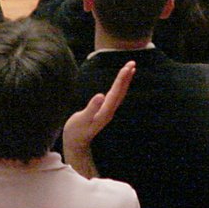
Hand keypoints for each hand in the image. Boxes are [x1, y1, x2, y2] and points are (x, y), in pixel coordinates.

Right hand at [63, 58, 133, 175]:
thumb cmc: (76, 132)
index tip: (126, 67)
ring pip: (120, 93)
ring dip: (125, 80)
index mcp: (105, 111)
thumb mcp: (81, 120)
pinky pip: (115, 96)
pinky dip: (120, 86)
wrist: (76, 144)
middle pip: (121, 91)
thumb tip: (100, 96)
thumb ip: (91, 108)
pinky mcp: (104, 111)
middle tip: (132, 62)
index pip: (115, 92)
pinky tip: (120, 82)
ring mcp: (108, 111)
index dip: (121, 79)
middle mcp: (109, 111)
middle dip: (127, 77)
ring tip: (130, 69)